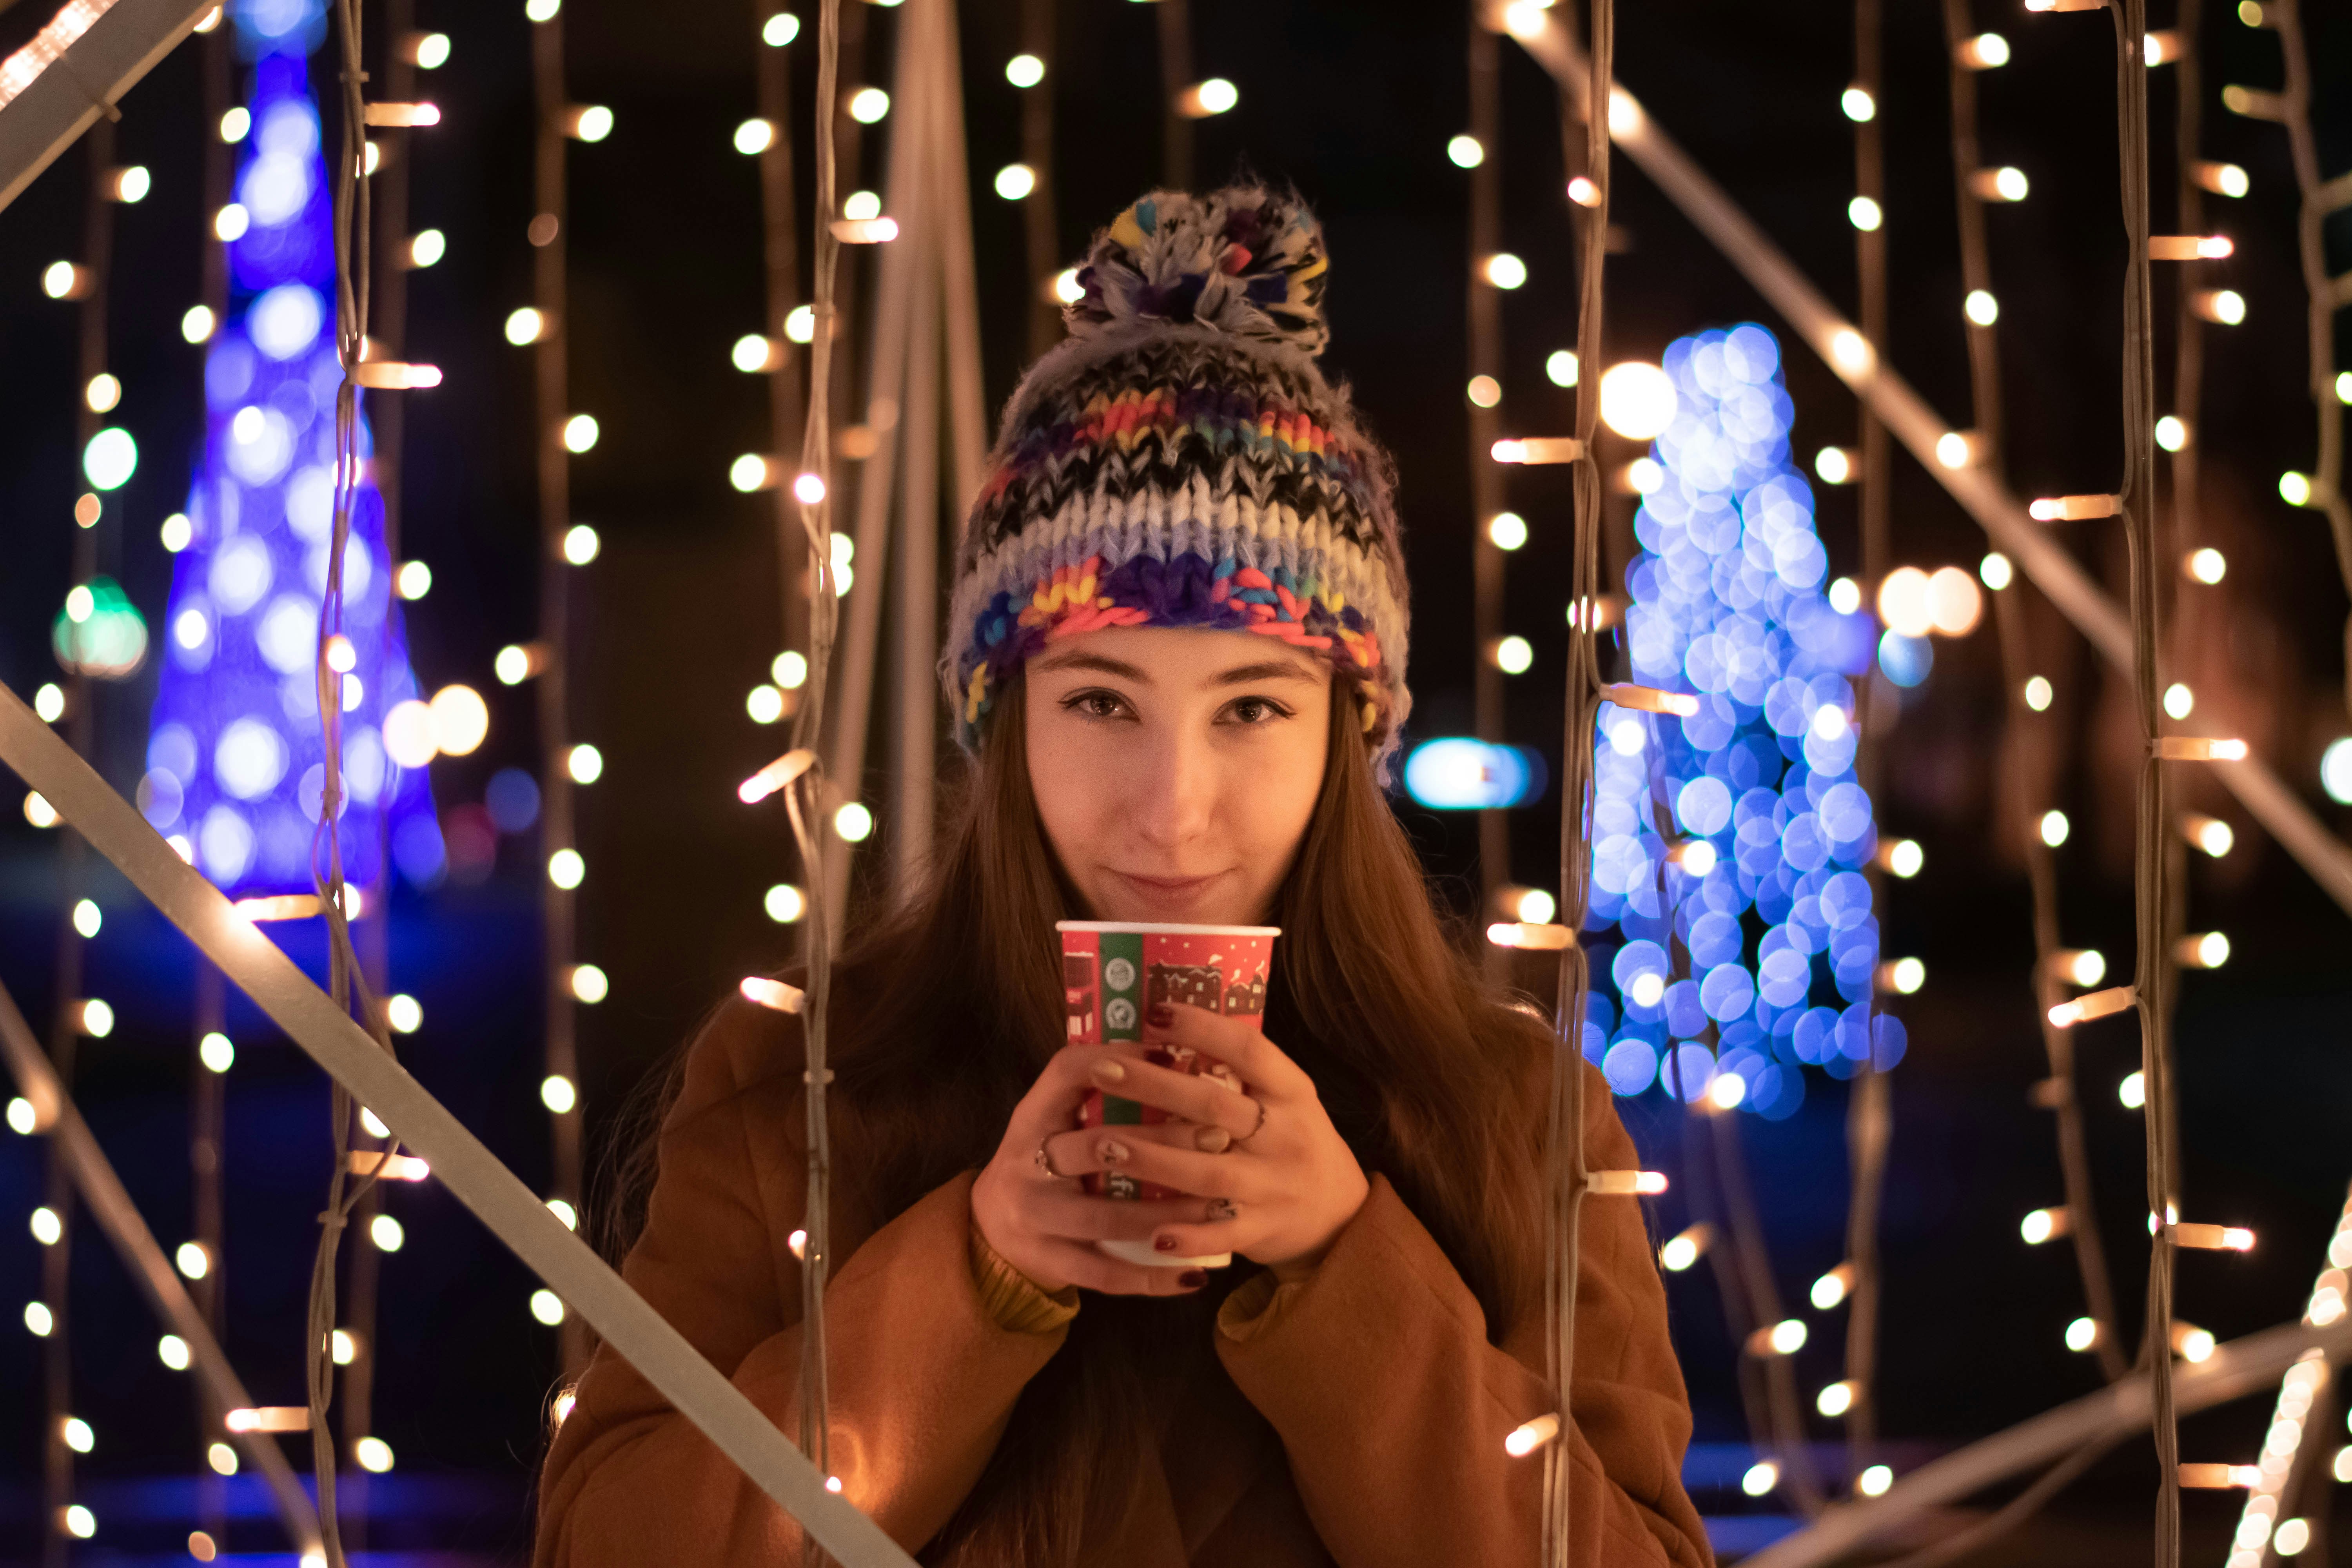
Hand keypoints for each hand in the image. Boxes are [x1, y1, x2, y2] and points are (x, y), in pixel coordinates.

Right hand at [970, 1043, 1228, 1296]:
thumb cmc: (1045, 1159)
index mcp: (1032, 1115)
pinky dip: (1153, 1277)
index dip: (1114, 1058)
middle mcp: (1026, 1162)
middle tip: (1220, 1137)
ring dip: (1169, 1214)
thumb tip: (1175, 1054)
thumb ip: (1098, 1093)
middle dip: (1163, 1142)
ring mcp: (1034, 1216)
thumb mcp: (1055, 1118)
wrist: (989, 1223)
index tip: (1171, 1054)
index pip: (1065, 1072)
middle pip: (1095, 1147)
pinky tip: (1195, 1275)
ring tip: (1221, 1208)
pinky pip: (1106, 1273)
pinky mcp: (1047, 1261)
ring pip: (1107, 1217)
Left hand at [1047, 1002, 1368, 1282]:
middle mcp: (1286, 1135)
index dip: (1202, 1028)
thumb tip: (1169, 1025)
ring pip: (1208, 1172)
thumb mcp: (1286, 1098)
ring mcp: (1274, 1185)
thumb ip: (1242, 1072)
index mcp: (1293, 1092)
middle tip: (1102, 1070)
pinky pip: (1219, 1235)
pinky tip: (1150, 1232)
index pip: (1249, 1049)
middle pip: (1215, 1105)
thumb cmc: (1294, 1140)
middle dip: (1154, 1086)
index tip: (1154, 1012)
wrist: (1340, 1213)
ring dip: (1154, 1158)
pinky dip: (1187, 1235)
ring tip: (1104, 1144)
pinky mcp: (1262, 1230)